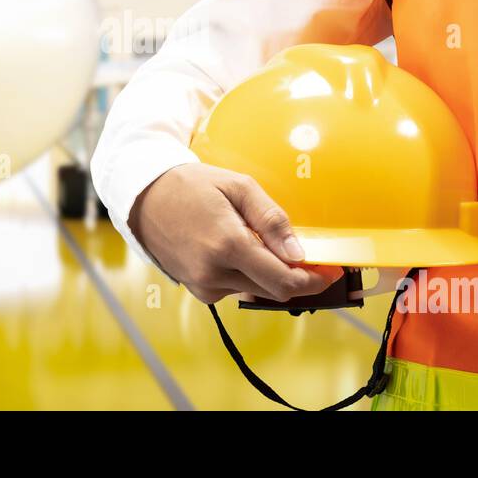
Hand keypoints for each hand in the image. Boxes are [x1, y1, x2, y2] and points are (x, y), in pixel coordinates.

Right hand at [129, 163, 343, 303]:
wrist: (145, 197)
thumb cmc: (192, 185)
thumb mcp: (238, 187)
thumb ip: (272, 221)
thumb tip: (298, 254)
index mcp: (228, 245)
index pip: (284, 280)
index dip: (314, 280)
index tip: (331, 271)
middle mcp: (214, 272)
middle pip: (274, 291)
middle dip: (297, 277)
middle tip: (311, 259)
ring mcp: (204, 285)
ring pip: (257, 291)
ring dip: (270, 274)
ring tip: (261, 242)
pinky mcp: (198, 290)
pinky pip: (236, 289)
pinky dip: (247, 275)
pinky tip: (238, 250)